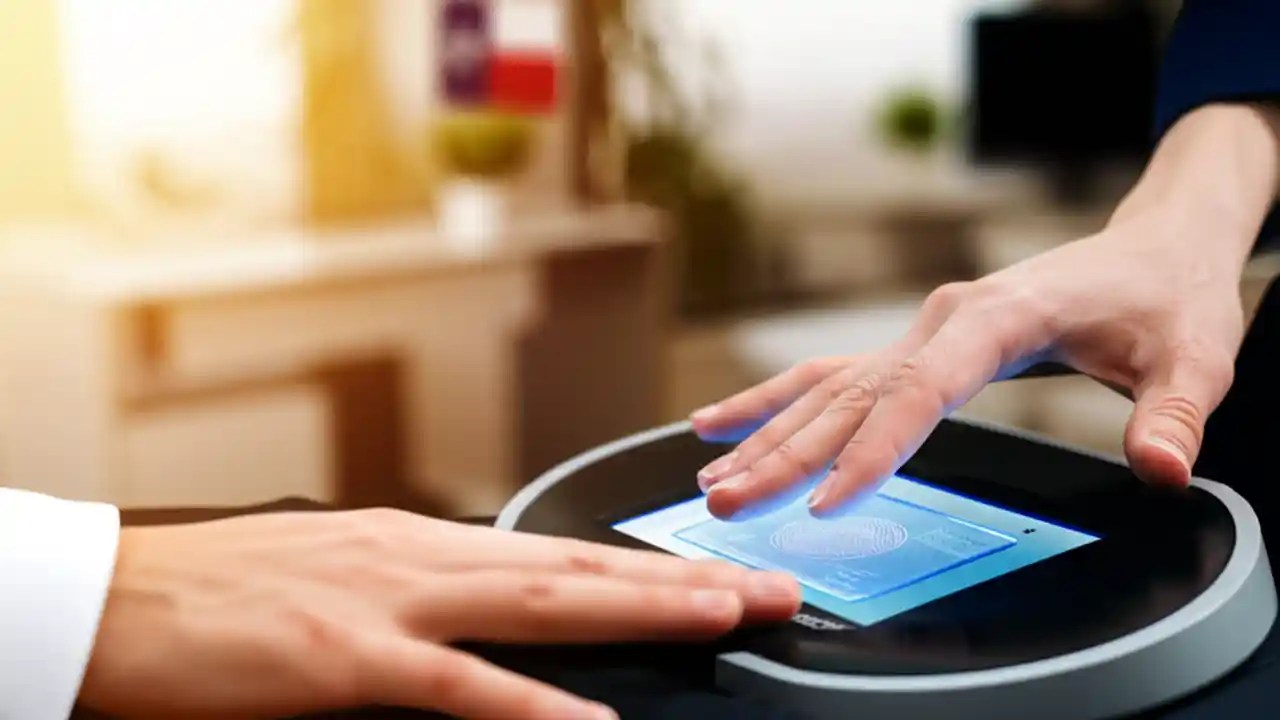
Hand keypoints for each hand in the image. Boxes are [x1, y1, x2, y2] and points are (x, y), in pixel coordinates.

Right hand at [79, 510, 799, 718]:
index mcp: (418, 543)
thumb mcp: (339, 575)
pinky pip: (455, 684)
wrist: (114, 595)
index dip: (640, 567)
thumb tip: (481, 619)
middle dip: (677, 581)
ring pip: (539, 606)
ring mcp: (387, 602)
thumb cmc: (220, 592)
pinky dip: (530, 707)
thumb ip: (417, 595)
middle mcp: (419, 557)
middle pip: (574, 568)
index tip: (708, 575)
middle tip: (763, 587)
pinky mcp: (344, 656)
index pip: (553, 553)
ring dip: (638, 611)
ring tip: (721, 618)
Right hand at [691, 209, 1244, 518]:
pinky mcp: (916, 347)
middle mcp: (942, 320)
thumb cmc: (1168, 298)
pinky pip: (832, 378)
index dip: (871, 449)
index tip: (824, 502)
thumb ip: (1175, 414)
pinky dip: (775, 403)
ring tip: (708, 476)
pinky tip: (723, 422)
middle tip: (725, 500)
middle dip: (783, 452)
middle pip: (849, 394)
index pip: (920, 391)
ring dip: (763, 432)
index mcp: (997, 316)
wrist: (1155, 247)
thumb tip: (1164, 470)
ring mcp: (922, 332)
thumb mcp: (1193, 356)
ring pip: (825, 386)